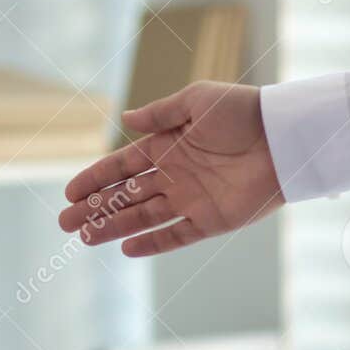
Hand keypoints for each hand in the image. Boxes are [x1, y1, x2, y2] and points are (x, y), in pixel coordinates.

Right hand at [58, 82, 283, 256]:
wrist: (284, 138)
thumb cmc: (242, 112)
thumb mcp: (196, 101)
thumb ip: (160, 114)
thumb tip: (124, 120)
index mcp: (167, 146)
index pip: (121, 167)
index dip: (94, 179)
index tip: (69, 193)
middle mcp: (174, 176)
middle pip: (125, 197)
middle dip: (94, 210)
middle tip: (65, 223)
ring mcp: (191, 200)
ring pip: (143, 217)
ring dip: (114, 227)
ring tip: (84, 237)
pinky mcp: (212, 221)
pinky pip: (176, 236)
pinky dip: (152, 243)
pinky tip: (126, 248)